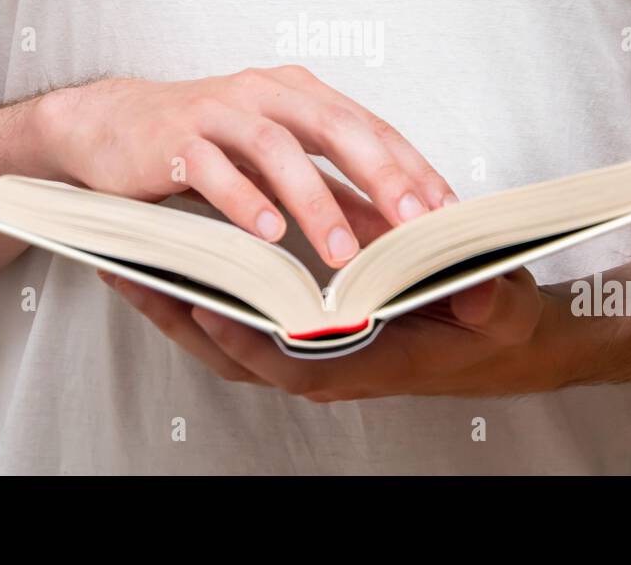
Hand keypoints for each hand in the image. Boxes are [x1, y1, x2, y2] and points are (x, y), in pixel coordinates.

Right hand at [32, 65, 456, 266]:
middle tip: (414, 225)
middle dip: (381, 175)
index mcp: (298, 93)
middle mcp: (264, 92)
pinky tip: (268, 235)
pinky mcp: (174, 138)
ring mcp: (218, 111)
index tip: (447, 213)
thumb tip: (392, 228)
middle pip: (335, 126)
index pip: (370, 126)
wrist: (110, 126)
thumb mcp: (276, 163)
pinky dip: (244, 201)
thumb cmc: (204, 145)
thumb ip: (332, 190)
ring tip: (342, 255)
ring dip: (315, 202)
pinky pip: (213, 169)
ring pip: (277, 148)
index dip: (412, 167)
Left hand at [100, 268, 574, 399]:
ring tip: (129, 265)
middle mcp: (332, 365)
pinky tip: (174, 265)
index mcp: (371, 363)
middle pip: (240, 355)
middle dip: (184, 319)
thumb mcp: (502, 312)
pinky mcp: (308, 333)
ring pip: (231, 341)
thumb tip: (476, 294)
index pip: (297, 363)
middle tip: (132, 275)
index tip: (210, 310)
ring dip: (179, 307)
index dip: (251, 342)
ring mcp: (315, 352)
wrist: (501, 343)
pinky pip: (242, 322)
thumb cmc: (493, 329)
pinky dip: (202, 299)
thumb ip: (488, 304)